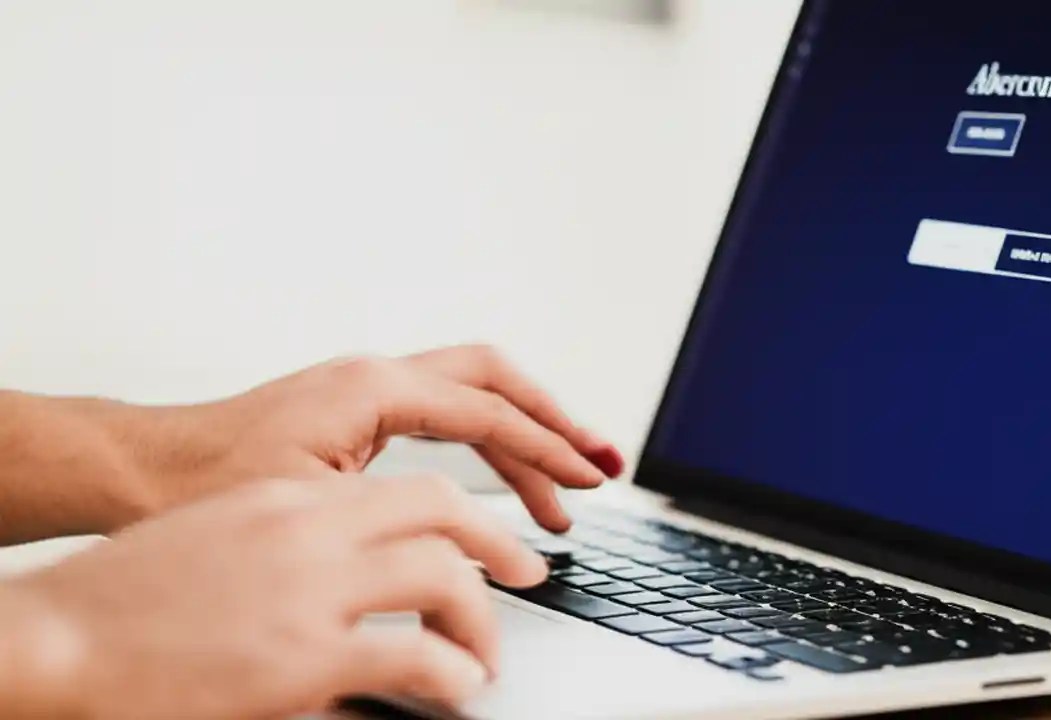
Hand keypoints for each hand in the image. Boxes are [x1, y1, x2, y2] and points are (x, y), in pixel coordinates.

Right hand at [0, 474, 545, 719]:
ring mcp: (308, 587)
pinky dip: (452, 672)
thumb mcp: (225, 539)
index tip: (488, 537)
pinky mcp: (302, 654)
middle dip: (498, 542)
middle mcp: (308, 525)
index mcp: (290, 495)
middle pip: (442, 508)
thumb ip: (298, 541)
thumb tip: (356, 572)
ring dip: (481, 619)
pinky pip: (416, 654)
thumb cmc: (125, 597)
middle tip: (529, 573)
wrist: (55, 637)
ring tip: (486, 656)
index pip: (407, 484)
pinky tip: (457, 688)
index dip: (465, 511)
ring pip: (442, 575)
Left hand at [141, 345, 623, 532]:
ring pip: (476, 394)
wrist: (144, 470)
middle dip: (555, 421)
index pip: (488, 412)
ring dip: (527, 432)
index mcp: (373, 390)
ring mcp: (369, 389)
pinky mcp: (361, 411)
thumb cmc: (203, 485)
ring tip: (567, 486)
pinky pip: (447, 413)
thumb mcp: (312, 504)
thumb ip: (400, 508)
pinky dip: (488, 441)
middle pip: (496, 380)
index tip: (586, 480)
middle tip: (601, 462)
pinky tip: (506, 475)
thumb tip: (471, 537)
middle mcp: (377, 376)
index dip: (546, 449)